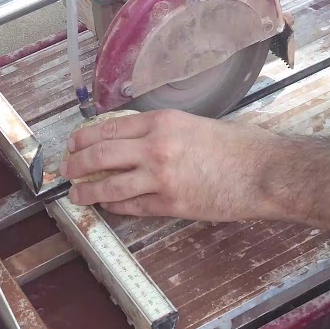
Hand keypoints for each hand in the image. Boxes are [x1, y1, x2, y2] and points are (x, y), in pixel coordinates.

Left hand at [58, 109, 280, 220]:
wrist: (264, 172)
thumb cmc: (239, 147)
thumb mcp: (196, 124)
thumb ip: (165, 131)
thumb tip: (137, 141)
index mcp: (162, 122)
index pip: (108, 128)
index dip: (84, 138)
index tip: (73, 144)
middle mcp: (155, 146)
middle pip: (100, 154)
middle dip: (76, 163)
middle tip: (66, 171)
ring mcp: (160, 177)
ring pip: (109, 185)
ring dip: (88, 191)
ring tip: (76, 195)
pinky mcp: (170, 204)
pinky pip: (132, 206)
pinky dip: (115, 207)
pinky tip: (107, 206)